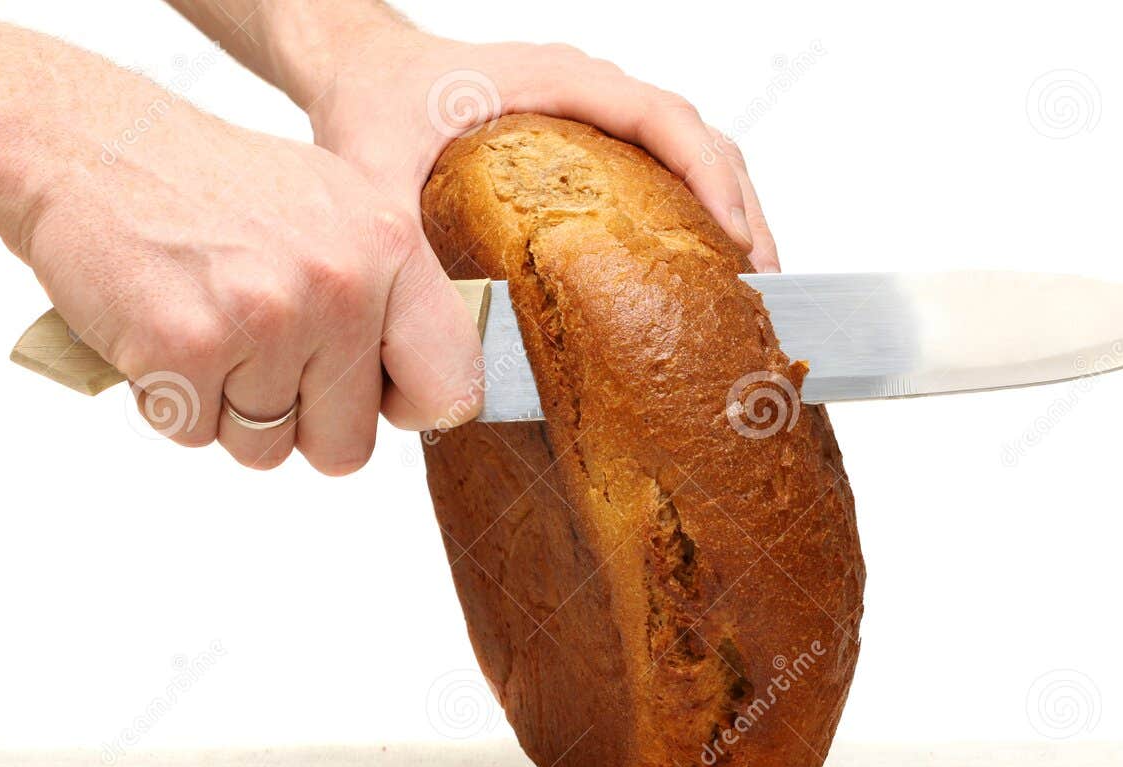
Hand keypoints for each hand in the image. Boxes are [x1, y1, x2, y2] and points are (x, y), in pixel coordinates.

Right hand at [13, 81, 481, 472]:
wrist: (89, 144)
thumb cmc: (215, 189)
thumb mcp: (334, 209)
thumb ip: (391, 294)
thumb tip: (439, 395)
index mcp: (390, 245)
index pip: (449, 388)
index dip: (406, 411)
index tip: (374, 397)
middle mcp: (338, 284)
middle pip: (348, 446)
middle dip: (300, 424)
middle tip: (256, 354)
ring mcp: (264, 317)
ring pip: (267, 449)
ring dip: (228, 413)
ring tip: (207, 329)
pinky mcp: (185, 348)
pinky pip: (194, 435)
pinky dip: (169, 402)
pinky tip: (160, 333)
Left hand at [301, 26, 780, 272]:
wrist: (360, 69)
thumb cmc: (375, 103)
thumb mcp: (375, 174)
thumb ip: (400, 249)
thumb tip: (431, 342)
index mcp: (556, 83)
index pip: (660, 118)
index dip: (708, 177)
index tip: (734, 240)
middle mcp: (589, 94)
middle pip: (698, 140)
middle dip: (740, 211)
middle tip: (762, 289)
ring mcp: (596, 120)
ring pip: (692, 156)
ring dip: (727, 216)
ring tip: (747, 292)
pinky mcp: (592, 149)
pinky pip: (665, 172)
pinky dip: (695, 216)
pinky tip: (698, 275)